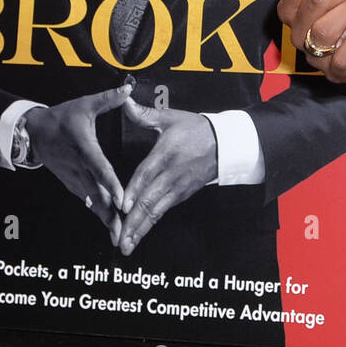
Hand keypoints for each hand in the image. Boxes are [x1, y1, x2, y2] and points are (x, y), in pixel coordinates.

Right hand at [23, 87, 128, 235]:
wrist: (32, 133)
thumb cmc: (62, 118)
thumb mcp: (84, 105)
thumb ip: (108, 99)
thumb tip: (129, 89)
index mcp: (83, 147)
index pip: (99, 168)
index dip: (111, 184)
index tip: (122, 200)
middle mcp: (78, 167)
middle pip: (97, 193)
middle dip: (110, 213)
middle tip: (123, 231)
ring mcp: (73, 177)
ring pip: (92, 200)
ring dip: (104, 218)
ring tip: (119, 236)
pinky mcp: (71, 182)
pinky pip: (87, 199)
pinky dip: (97, 212)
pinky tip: (108, 225)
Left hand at [115, 102, 217, 256]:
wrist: (225, 143)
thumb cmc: (196, 129)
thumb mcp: (171, 118)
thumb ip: (145, 114)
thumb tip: (124, 101)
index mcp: (167, 153)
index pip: (147, 174)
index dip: (135, 190)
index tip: (123, 207)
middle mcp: (172, 174)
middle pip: (150, 200)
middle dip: (134, 222)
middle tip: (119, 239)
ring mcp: (178, 187)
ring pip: (156, 211)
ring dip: (141, 229)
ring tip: (126, 245)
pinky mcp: (182, 194)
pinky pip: (163, 211)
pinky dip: (150, 224)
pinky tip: (139, 234)